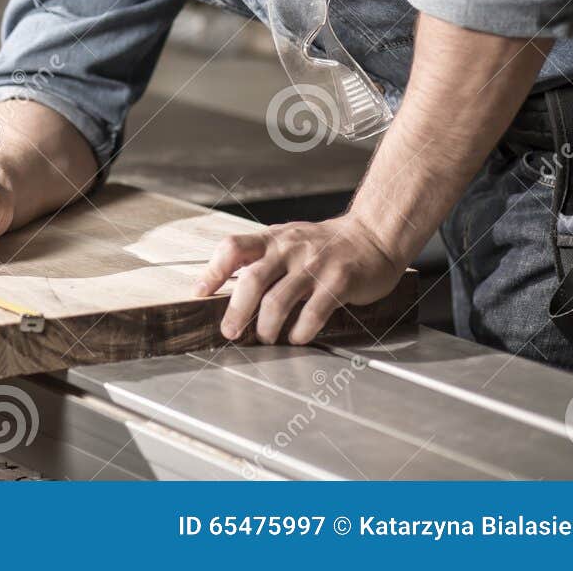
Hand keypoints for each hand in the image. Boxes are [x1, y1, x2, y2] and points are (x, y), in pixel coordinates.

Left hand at [195, 214, 406, 344]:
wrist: (373, 235)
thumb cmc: (324, 244)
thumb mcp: (287, 240)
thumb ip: (261, 258)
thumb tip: (225, 287)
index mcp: (272, 238)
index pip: (232, 248)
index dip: (212, 272)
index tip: (199, 294)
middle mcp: (290, 249)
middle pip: (251, 280)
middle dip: (236, 311)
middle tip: (230, 332)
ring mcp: (315, 265)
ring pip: (278, 300)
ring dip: (266, 326)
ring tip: (266, 337)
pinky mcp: (339, 282)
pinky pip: (313, 312)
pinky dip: (300, 330)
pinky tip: (297, 337)